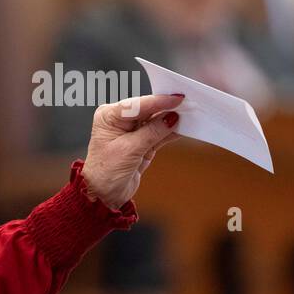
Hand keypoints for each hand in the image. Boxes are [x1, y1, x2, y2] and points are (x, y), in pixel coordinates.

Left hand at [80, 93, 183, 209]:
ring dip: (171, 119)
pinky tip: (182, 128)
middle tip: (186, 103)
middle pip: (148, 109)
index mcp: (109, 116)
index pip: (137, 104)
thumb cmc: (105, 172)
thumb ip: (151, 132)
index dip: (158, 101)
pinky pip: (160, 134)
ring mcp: (132, 131)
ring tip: (189, 114)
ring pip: (156, 121)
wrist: (104, 195)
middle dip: (166, 107)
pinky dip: (170, 132)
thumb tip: (171, 118)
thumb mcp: (129, 150)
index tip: (176, 98)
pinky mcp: (143, 143)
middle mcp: (120, 120)